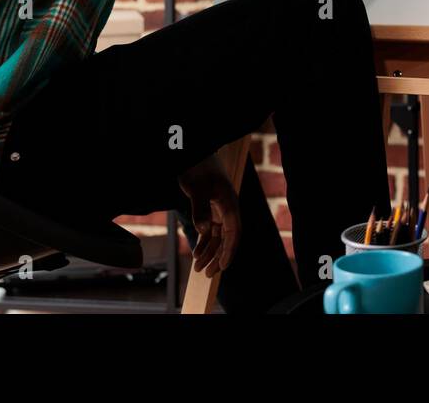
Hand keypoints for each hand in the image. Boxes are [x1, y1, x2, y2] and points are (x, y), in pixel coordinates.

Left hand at [177, 153, 239, 277]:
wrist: (195, 154)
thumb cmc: (197, 168)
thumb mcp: (195, 188)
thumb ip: (200, 209)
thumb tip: (204, 231)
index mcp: (230, 203)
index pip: (234, 232)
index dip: (229, 251)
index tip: (222, 267)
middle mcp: (228, 208)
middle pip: (227, 238)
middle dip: (218, 257)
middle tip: (207, 274)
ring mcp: (220, 209)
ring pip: (218, 237)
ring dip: (210, 252)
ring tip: (198, 268)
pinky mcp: (211, 209)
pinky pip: (211, 230)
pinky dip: (204, 242)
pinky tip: (196, 253)